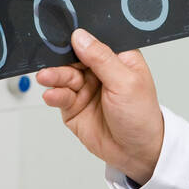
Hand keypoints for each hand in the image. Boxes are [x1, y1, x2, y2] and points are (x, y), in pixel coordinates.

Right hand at [37, 28, 164, 183]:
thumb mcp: (126, 83)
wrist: (135, 153)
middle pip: (74, 56)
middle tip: (50, 59)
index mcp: (117, 58)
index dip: (80, 37)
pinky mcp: (73, 105)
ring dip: (54, 75)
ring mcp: (85, 87)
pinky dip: (54, 94)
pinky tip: (52, 94)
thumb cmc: (141, 117)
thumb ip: (102, 59)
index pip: (95, 40)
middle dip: (60, 57)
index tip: (65, 35)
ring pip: (64, 74)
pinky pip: (60, 95)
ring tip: (46, 77)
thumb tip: (81, 37)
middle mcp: (100, 70)